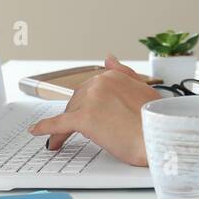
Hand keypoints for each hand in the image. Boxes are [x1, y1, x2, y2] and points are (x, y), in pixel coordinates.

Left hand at [27, 55, 158, 166]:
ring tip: (60, 140)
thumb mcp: (143, 89)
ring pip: (69, 112)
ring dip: (63, 127)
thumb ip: (123, 73)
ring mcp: (91, 99)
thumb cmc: (156, 122)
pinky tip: (38, 131)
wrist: (160, 139)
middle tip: (72, 131)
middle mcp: (100, 83)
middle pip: (77, 100)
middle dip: (75, 116)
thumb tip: (109, 58)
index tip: (83, 111)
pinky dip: (46, 127)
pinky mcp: (84, 118)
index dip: (85, 104)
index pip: (90, 89)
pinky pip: (59, 123)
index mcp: (113, 76)